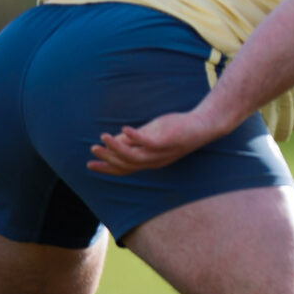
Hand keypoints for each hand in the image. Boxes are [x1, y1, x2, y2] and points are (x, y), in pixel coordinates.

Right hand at [88, 108, 231, 174]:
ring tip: (103, 138)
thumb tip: (114, 140)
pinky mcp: (168, 142)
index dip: (107, 168)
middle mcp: (154, 161)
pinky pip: (149, 143)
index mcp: (150, 161)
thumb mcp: (152, 133)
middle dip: (108, 159)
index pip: (124, 169)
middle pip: (126, 165)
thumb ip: (135, 139)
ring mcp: (161, 153)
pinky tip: (124, 129)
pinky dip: (135, 137)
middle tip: (93, 150)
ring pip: (134, 157)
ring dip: (116, 149)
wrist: (204, 124)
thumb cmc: (178, 128)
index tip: (89, 164)